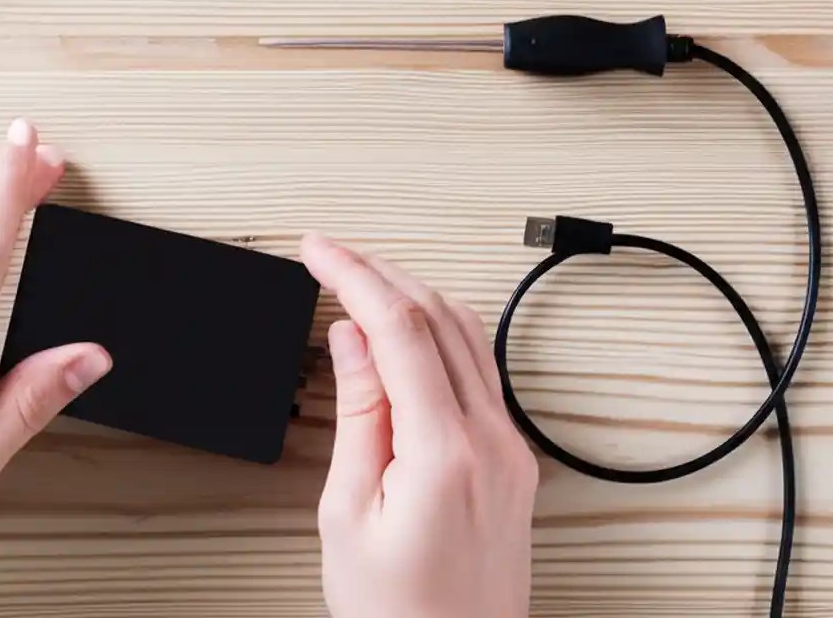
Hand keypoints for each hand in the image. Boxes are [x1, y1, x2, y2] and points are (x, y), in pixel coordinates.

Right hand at [302, 234, 537, 617]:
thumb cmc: (397, 612)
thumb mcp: (350, 512)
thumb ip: (358, 414)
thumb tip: (351, 340)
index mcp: (445, 452)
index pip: (398, 328)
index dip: (354, 276)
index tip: (318, 250)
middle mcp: (491, 441)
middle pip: (439, 319)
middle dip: (382, 273)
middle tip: (333, 255)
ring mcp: (510, 449)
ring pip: (468, 337)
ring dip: (414, 296)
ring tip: (364, 281)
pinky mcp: (513, 461)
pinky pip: (481, 371)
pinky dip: (440, 335)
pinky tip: (409, 333)